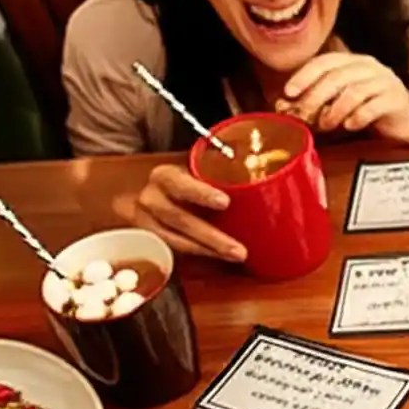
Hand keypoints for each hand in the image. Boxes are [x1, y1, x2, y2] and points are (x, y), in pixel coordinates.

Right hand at [114, 165, 245, 260]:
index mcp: (164, 176)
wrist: (159, 195)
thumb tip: (261, 152)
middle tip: (239, 250)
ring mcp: (147, 222)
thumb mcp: (198, 168)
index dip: (201, 193)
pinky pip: (177, 251)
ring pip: (177, 240)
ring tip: (236, 256)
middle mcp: (151, 199)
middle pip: (179, 219)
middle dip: (211, 237)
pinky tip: (222, 257)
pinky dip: (202, 255)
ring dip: (209, 251)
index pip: (179, 184)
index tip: (225, 202)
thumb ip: (220, 169)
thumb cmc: (189, 179)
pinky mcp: (152, 240)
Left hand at [283, 53, 408, 143]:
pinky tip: (350, 126)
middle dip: (316, 96)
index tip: (289, 92)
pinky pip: (374, 106)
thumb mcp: (335, 105)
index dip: (305, 75)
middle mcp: (370, 67)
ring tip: (326, 125)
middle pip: (337, 77)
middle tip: (305, 114)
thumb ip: (313, 104)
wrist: (401, 126)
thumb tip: (283, 106)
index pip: (325, 62)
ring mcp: (386, 82)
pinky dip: (358, 116)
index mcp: (352, 63)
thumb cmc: (365, 113)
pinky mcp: (397, 100)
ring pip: (355, 91)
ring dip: (336, 110)